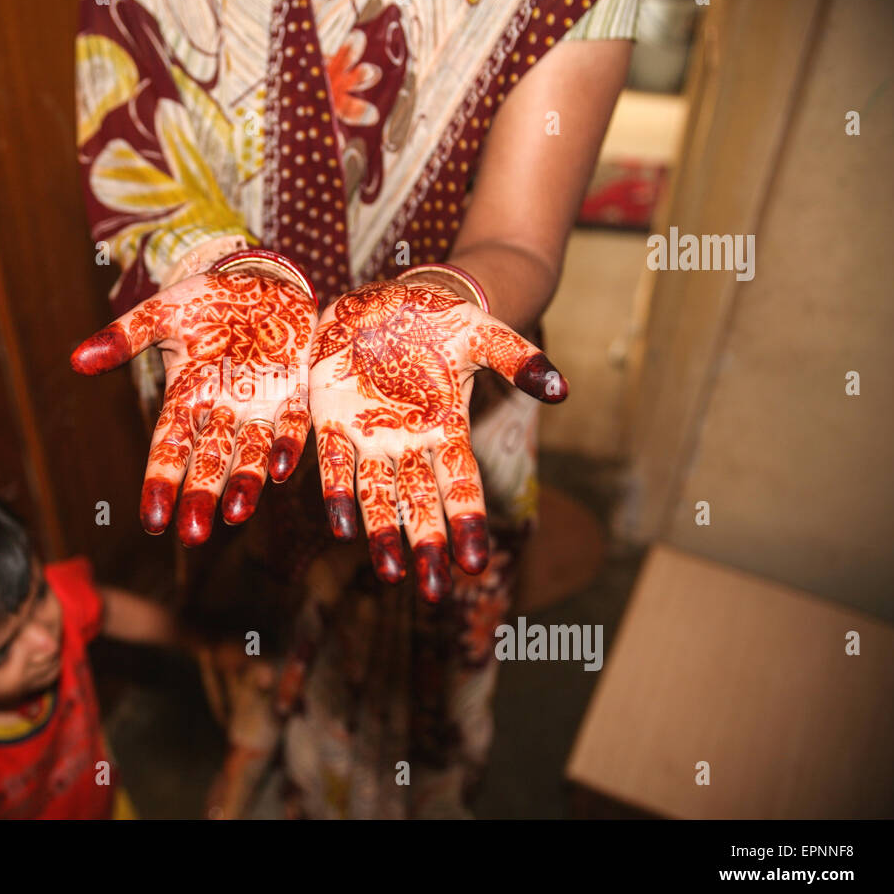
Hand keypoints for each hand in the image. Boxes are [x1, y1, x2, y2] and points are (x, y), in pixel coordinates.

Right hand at [72, 252, 316, 544]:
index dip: (160, 482)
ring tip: (236, 514)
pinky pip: (292, 426)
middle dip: (200, 497)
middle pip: (208, 462)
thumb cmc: (208, 300)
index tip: (152, 520)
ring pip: (250, 454)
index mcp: (185, 398)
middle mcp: (222, 412)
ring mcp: (259, 407)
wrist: (262, 281)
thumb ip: (126, 336)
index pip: (168, 448)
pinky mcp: (295, 394)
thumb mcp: (165, 312)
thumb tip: (77, 361)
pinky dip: (287, 446)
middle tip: (192, 536)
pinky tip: (283, 469)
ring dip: (244, 484)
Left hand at [308, 274, 566, 600]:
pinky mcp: (330, 419)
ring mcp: (368, 437)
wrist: (389, 303)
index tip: (475, 563)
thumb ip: (517, 360)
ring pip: (376, 495)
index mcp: (446, 430)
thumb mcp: (483, 335)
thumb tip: (562, 390)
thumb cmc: (442, 324)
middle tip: (431, 590)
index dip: (467, 521)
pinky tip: (339, 524)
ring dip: (381, 534)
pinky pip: (330, 461)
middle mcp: (408, 445)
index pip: (460, 485)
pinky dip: (334, 492)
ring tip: (389, 572)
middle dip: (425, 544)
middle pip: (419, 503)